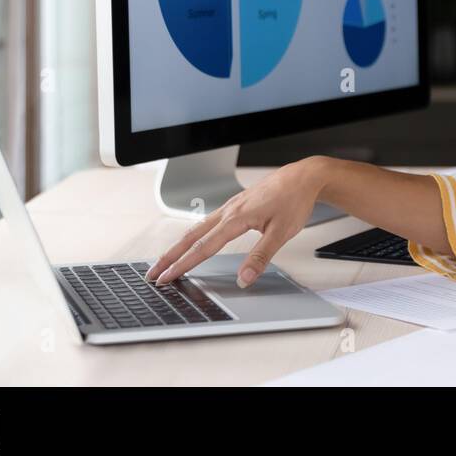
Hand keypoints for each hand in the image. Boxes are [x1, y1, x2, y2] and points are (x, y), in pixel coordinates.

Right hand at [145, 156, 328, 287]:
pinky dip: (193, 234)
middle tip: (152, 274)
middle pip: (191, 236)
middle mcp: (228, 210)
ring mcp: (230, 206)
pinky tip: (192, 241)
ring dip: (179, 246)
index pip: (203, 247)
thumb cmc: (294, 200)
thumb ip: (261, 256)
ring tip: (166, 261)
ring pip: (197, 228)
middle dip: (169, 256)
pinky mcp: (236, 205)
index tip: (167, 278)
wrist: (303, 177)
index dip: (183, 265)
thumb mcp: (282, 232)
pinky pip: (207, 221)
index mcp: (237, 218)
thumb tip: (245, 278)